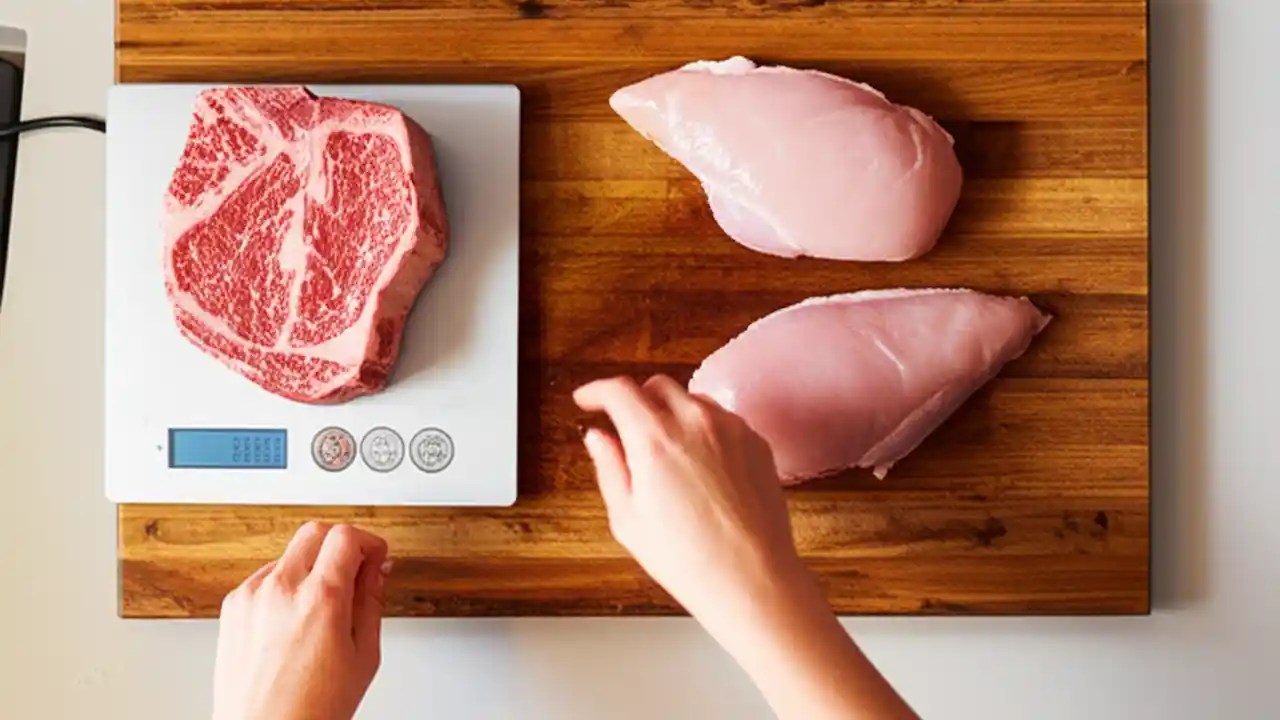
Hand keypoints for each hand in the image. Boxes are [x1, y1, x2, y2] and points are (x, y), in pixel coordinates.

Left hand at [213, 522, 390, 719]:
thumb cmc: (311, 711)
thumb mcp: (363, 656)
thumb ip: (371, 602)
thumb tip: (376, 571)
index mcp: (320, 599)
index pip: (346, 536)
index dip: (369, 542)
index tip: (375, 557)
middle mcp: (280, 590)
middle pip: (315, 532)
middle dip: (340, 544)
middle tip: (354, 569)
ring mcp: (251, 597)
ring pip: (289, 554)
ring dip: (310, 567)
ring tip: (323, 606)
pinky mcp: (232, 608)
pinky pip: (264, 578)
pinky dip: (284, 587)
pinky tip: (295, 619)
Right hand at [575, 375, 916, 719]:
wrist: (751, 578)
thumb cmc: (687, 558)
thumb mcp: (628, 519)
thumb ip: (610, 467)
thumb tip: (598, 436)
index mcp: (654, 440)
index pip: (618, 390)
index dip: (596, 390)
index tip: (588, 400)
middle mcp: (694, 423)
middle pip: (656, 385)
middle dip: (636, 400)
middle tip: (627, 428)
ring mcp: (731, 428)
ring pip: (692, 399)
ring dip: (672, 412)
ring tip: (668, 452)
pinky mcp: (756, 441)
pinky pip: (723, 419)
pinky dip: (705, 429)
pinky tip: (702, 465)